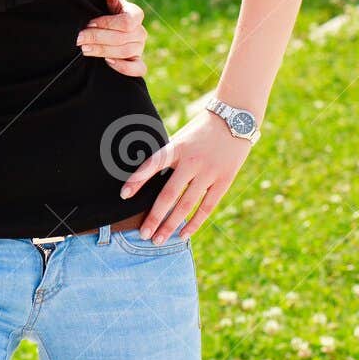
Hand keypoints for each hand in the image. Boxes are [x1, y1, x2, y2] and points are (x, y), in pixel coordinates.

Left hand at [79, 0, 147, 76]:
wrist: (91, 22)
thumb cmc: (97, 5)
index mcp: (134, 14)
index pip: (128, 22)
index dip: (107, 23)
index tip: (88, 23)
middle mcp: (140, 31)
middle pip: (123, 38)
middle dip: (98, 38)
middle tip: (79, 38)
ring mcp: (139, 48)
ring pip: (125, 52)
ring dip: (102, 51)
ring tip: (84, 49)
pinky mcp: (135, 62)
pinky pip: (138, 69)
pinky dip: (124, 67)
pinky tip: (107, 62)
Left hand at [119, 110, 252, 242]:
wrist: (235, 119)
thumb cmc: (200, 131)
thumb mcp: (180, 138)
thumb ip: (167, 158)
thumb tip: (146, 180)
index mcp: (177, 148)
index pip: (152, 165)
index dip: (137, 180)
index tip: (123, 196)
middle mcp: (192, 162)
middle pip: (169, 195)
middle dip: (154, 217)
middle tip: (142, 234)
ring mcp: (210, 172)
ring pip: (187, 205)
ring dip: (171, 225)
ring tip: (158, 240)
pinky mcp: (225, 180)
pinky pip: (207, 207)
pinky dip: (194, 222)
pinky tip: (183, 235)